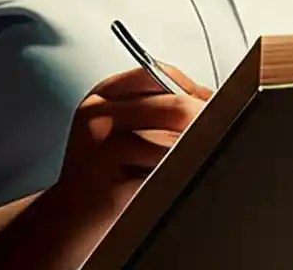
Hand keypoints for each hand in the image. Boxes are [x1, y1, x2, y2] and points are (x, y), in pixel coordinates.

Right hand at [44, 65, 213, 263]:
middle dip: (206, 122)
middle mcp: (97, 114)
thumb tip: (214, 101)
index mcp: (104, 95)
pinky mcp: (107, 179)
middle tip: (222, 135)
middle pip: (173, 106)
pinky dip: (176, 176)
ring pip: (173, 141)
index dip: (192, 89)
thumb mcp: (127, 129)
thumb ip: (161, 109)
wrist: (70, 218)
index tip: (214, 105)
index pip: (158, 74)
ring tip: (194, 162)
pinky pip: (161, 172)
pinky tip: (170, 182)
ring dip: (194, 152)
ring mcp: (99, 146)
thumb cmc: (107, 173)